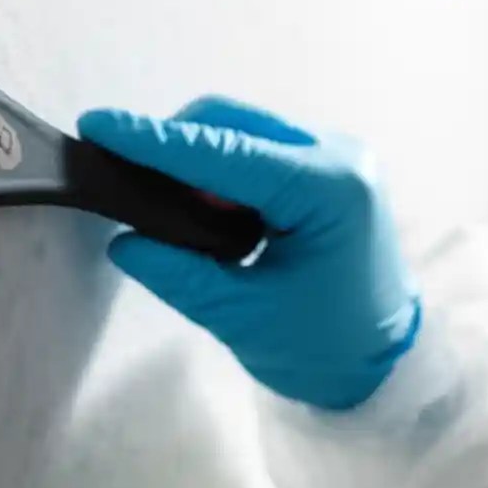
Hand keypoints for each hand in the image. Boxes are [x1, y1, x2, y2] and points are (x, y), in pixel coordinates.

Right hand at [77, 96, 420, 409]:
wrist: (389, 363)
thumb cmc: (328, 348)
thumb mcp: (244, 317)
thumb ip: (180, 274)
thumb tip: (124, 238)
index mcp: (329, 190)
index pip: (224, 153)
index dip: (155, 140)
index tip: (97, 125)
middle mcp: (340, 157)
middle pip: (232, 123)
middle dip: (175, 148)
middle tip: (130, 189)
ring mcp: (340, 158)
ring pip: (244, 131)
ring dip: (200, 163)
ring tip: (174, 216)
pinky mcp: (331, 169)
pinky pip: (261, 150)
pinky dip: (225, 174)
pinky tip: (211, 216)